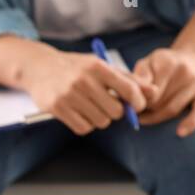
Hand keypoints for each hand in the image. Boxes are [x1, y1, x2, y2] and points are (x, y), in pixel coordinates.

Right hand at [20, 43, 155, 136]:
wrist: (41, 67)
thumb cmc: (78, 68)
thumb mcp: (103, 67)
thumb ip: (129, 80)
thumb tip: (154, 92)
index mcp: (98, 66)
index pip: (128, 90)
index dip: (137, 102)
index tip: (136, 105)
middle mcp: (83, 80)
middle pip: (115, 112)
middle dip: (115, 111)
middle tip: (108, 104)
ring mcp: (68, 95)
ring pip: (100, 122)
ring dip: (100, 118)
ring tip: (92, 107)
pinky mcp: (57, 108)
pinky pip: (83, 128)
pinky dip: (86, 125)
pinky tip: (80, 113)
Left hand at [131, 46, 194, 136]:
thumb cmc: (165, 65)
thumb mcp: (149, 62)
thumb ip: (138, 77)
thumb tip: (131, 97)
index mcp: (166, 61)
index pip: (147, 90)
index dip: (138, 101)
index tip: (133, 105)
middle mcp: (183, 70)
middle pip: (158, 101)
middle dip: (147, 109)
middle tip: (139, 112)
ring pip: (173, 109)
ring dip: (158, 117)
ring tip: (148, 118)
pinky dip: (190, 123)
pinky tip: (180, 132)